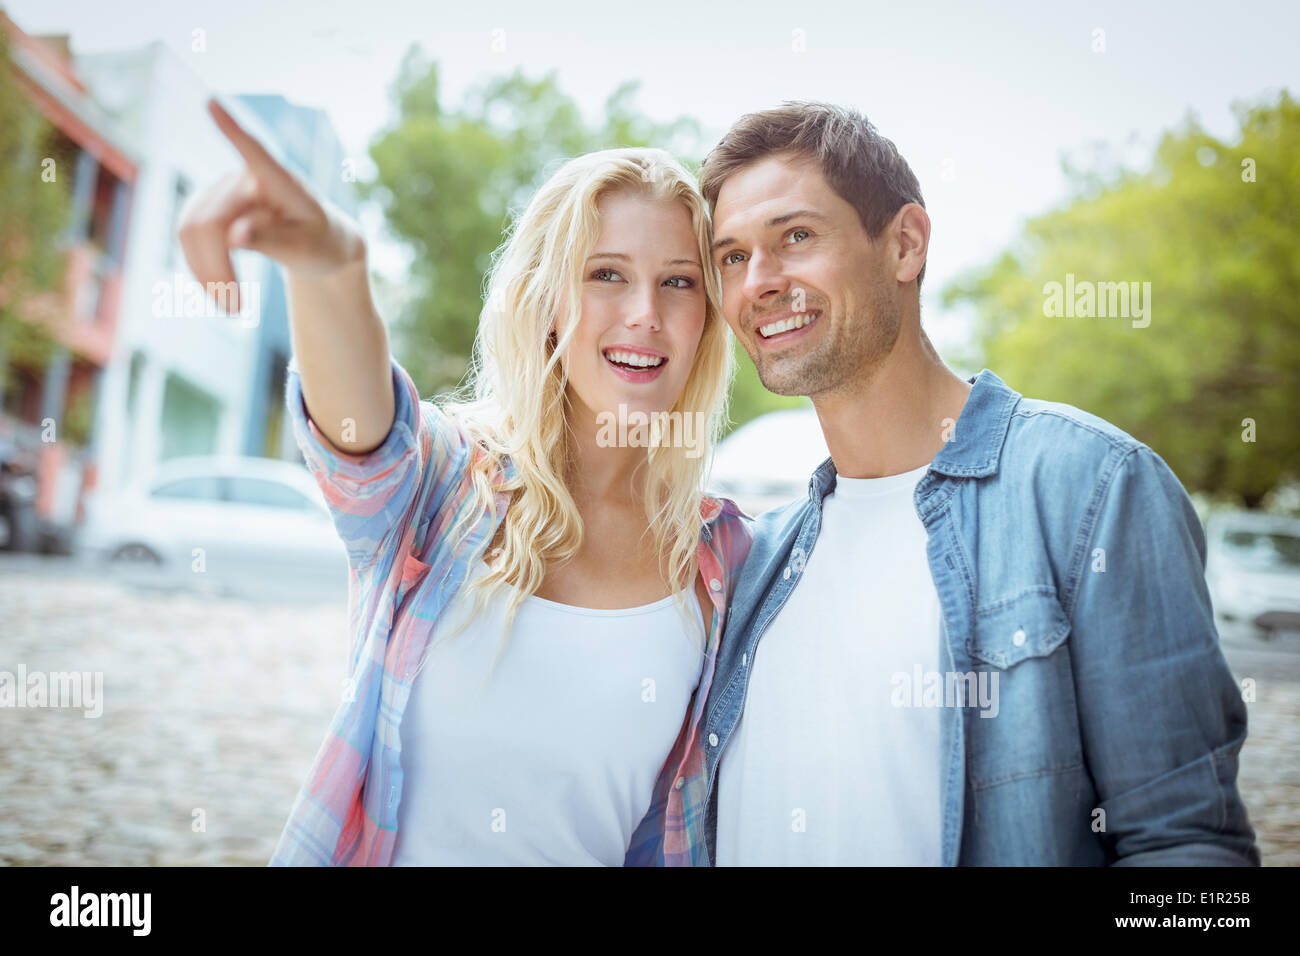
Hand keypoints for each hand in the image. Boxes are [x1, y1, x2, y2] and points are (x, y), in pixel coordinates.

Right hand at [178, 98, 364, 312]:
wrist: (323, 245)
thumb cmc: (322, 243)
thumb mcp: (307, 249)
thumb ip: (273, 240)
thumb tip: (234, 237)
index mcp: (281, 182)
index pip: (255, 152)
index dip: (232, 130)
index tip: (212, 102)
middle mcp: (246, 179)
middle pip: (209, 222)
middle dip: (215, 268)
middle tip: (236, 310)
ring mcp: (224, 190)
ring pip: (191, 230)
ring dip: (204, 273)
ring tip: (231, 308)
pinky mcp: (210, 207)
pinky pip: (190, 237)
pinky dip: (200, 268)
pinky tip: (219, 292)